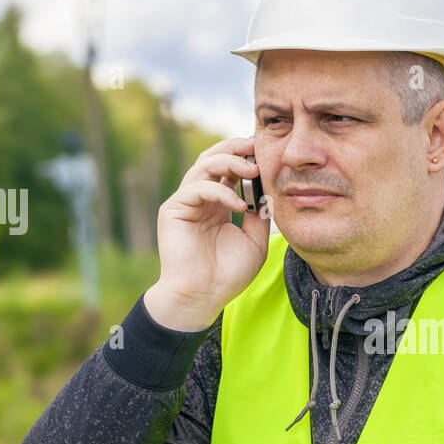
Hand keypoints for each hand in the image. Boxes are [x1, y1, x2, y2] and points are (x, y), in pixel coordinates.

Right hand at [145, 135, 269, 331]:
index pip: (229, 169)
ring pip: (203, 165)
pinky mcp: (174, 209)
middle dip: (235, 148)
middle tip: (256, 146)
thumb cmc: (228, 274)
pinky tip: (238, 205)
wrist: (203, 296)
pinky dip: (219, 191)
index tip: (267, 154)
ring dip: (229, 162)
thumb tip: (269, 192)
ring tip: (252, 169)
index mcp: (218, 202)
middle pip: (213, 158)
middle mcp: (200, 198)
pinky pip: (197, 188)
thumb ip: (259, 215)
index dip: (246, 157)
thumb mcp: (254, 241)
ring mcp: (186, 201)